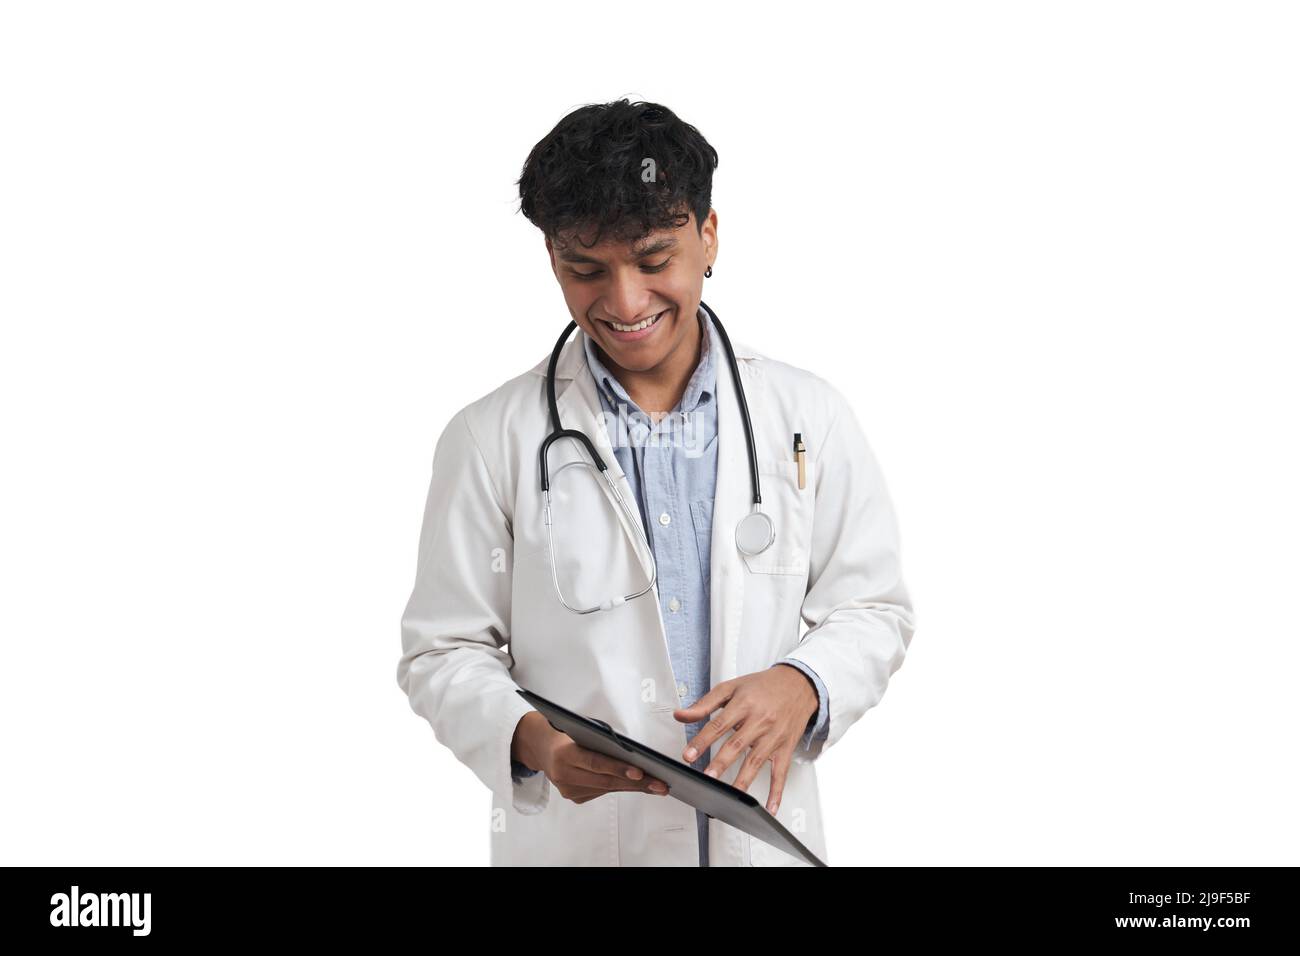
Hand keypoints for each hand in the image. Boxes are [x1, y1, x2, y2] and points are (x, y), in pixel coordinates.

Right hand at [511, 711, 670, 804]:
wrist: (540, 747)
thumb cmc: (566, 732)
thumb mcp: (580, 729)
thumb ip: (600, 740)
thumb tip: (632, 752)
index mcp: (563, 754)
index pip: (595, 763)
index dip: (618, 768)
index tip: (640, 772)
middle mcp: (564, 775)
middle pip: (606, 780)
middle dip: (636, 783)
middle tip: (660, 784)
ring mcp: (568, 789)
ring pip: (607, 788)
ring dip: (634, 787)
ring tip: (657, 786)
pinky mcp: (574, 797)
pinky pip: (602, 792)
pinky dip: (621, 787)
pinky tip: (640, 786)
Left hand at [673, 666, 817, 814]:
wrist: (798, 684)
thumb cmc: (763, 686)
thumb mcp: (732, 687)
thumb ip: (704, 703)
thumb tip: (680, 715)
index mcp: (744, 704)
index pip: (719, 725)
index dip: (702, 740)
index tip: (688, 754)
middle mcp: (760, 720)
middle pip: (737, 744)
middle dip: (721, 762)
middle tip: (706, 776)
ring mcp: (774, 736)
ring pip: (756, 761)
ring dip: (742, 780)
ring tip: (729, 795)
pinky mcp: (786, 748)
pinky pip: (781, 772)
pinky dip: (776, 791)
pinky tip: (769, 807)